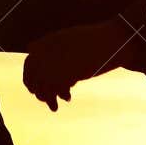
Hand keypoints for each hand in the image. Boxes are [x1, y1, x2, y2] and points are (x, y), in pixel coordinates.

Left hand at [22, 19, 136, 110]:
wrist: (114, 39)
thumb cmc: (99, 40)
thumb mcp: (75, 41)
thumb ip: (60, 50)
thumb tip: (53, 65)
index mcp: (52, 39)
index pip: (31, 57)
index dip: (30, 72)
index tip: (34, 85)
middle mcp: (51, 49)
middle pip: (33, 72)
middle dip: (36, 88)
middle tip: (43, 99)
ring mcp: (58, 59)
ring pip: (42, 82)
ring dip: (46, 96)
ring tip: (53, 105)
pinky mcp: (68, 71)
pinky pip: (55, 88)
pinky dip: (58, 96)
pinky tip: (67, 98)